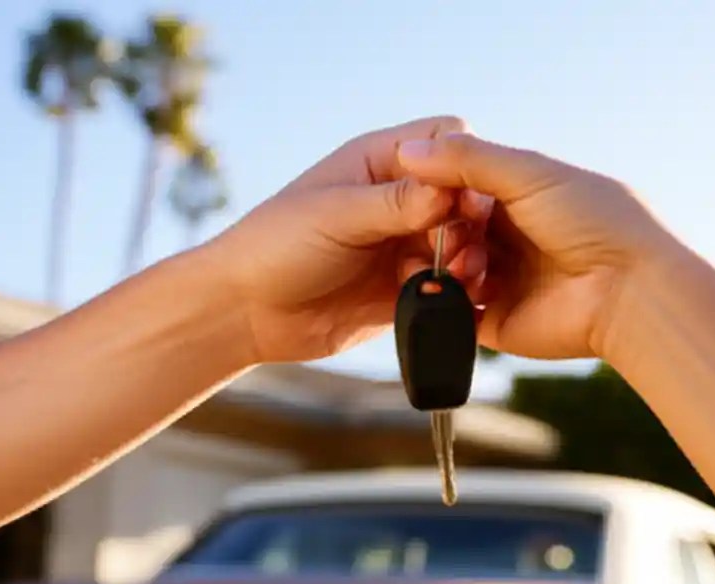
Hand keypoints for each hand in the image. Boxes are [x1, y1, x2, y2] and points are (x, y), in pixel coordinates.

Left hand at [198, 116, 492, 362]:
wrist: (245, 312)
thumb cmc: (275, 246)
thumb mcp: (336, 215)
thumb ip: (396, 203)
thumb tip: (453, 191)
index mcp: (380, 162)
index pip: (445, 140)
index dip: (463, 164)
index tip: (459, 200)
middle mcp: (398, 199)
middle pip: (464, 194)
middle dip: (469, 221)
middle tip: (451, 248)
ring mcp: (403, 242)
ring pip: (464, 241)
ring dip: (466, 259)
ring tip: (447, 277)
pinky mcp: (405, 286)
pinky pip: (448, 283)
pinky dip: (455, 290)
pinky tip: (442, 299)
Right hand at [395, 133, 683, 359]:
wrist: (628, 291)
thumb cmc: (594, 222)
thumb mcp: (530, 174)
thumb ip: (468, 159)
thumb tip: (408, 148)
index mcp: (525, 198)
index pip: (463, 189)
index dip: (441, 189)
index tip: (428, 190)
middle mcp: (514, 239)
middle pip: (452, 229)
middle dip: (440, 229)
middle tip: (448, 231)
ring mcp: (506, 282)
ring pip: (448, 269)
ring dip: (443, 262)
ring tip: (462, 261)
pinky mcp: (498, 321)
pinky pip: (453, 311)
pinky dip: (440, 300)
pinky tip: (442, 287)